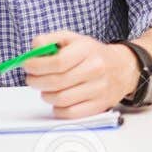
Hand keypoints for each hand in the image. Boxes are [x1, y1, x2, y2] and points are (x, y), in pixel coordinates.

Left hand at [21, 30, 135, 117]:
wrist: (123, 67)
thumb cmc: (92, 53)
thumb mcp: (73, 39)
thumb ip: (50, 40)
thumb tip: (33, 49)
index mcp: (87, 50)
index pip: (57, 62)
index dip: (37, 66)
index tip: (27, 65)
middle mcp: (95, 69)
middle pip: (56, 82)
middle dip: (36, 81)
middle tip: (32, 79)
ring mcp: (98, 89)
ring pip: (60, 99)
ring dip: (46, 95)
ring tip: (46, 88)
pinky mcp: (99, 106)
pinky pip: (69, 113)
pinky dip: (57, 108)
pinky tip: (58, 99)